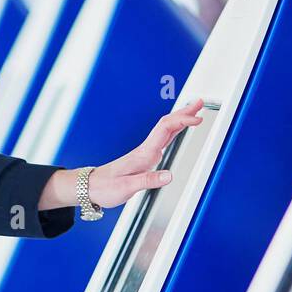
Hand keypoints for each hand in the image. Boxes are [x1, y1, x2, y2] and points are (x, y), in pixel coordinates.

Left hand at [88, 98, 204, 206]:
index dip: (182, 120)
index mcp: (143, 154)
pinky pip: (163, 138)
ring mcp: (145, 153)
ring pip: (166, 129)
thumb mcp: (126, 187)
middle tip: (200, 103)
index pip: (165, 129)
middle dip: (184, 112)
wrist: (91, 188)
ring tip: (194, 111)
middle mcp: (145, 150)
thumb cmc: (105, 187)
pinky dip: (174, 130)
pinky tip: (179, 130)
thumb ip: (148, 181)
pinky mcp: (144, 158)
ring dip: (180, 118)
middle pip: (167, 124)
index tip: (197, 118)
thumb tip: (169, 176)